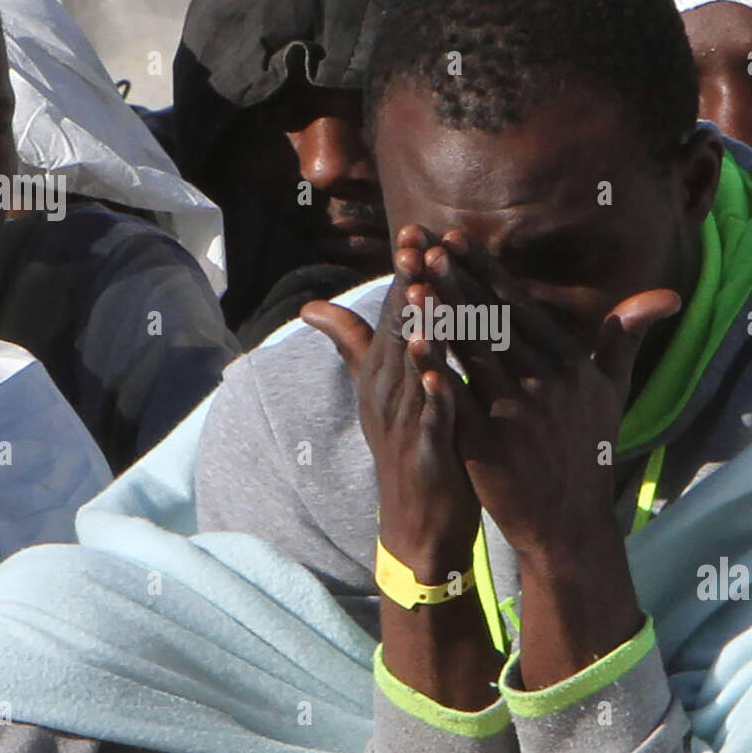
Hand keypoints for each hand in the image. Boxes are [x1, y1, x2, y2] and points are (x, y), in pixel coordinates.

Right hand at [301, 226, 479, 582]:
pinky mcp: (424, 454)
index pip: (394, 313)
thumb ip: (353, 344)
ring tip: (426, 294)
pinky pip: (429, 421)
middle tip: (418, 243)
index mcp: (383, 374)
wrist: (418, 523)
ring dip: (419, 332)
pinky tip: (441, 375)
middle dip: (409, 287)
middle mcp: (388, 392)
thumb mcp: (378, 391)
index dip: (404, 272)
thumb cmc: (406, 447)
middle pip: (399, 332)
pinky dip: (434, 397)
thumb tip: (311, 305)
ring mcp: (404, 423)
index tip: (415, 229)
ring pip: (412, 370)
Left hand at [421, 231, 680, 563]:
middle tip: (431, 246)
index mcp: (570, 365)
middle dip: (460, 281)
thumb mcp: (614, 392)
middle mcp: (546, 382)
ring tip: (417, 279)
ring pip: (474, 352)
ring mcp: (516, 413)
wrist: (568, 524)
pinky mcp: (489, 444)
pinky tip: (414, 343)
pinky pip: (458, 397)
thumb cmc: (588, 451)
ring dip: (443, 313)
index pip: (521, 308)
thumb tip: (667, 293)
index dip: (488, 273)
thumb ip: (625, 337)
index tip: (459, 241)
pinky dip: (436, 367)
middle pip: (495, 321)